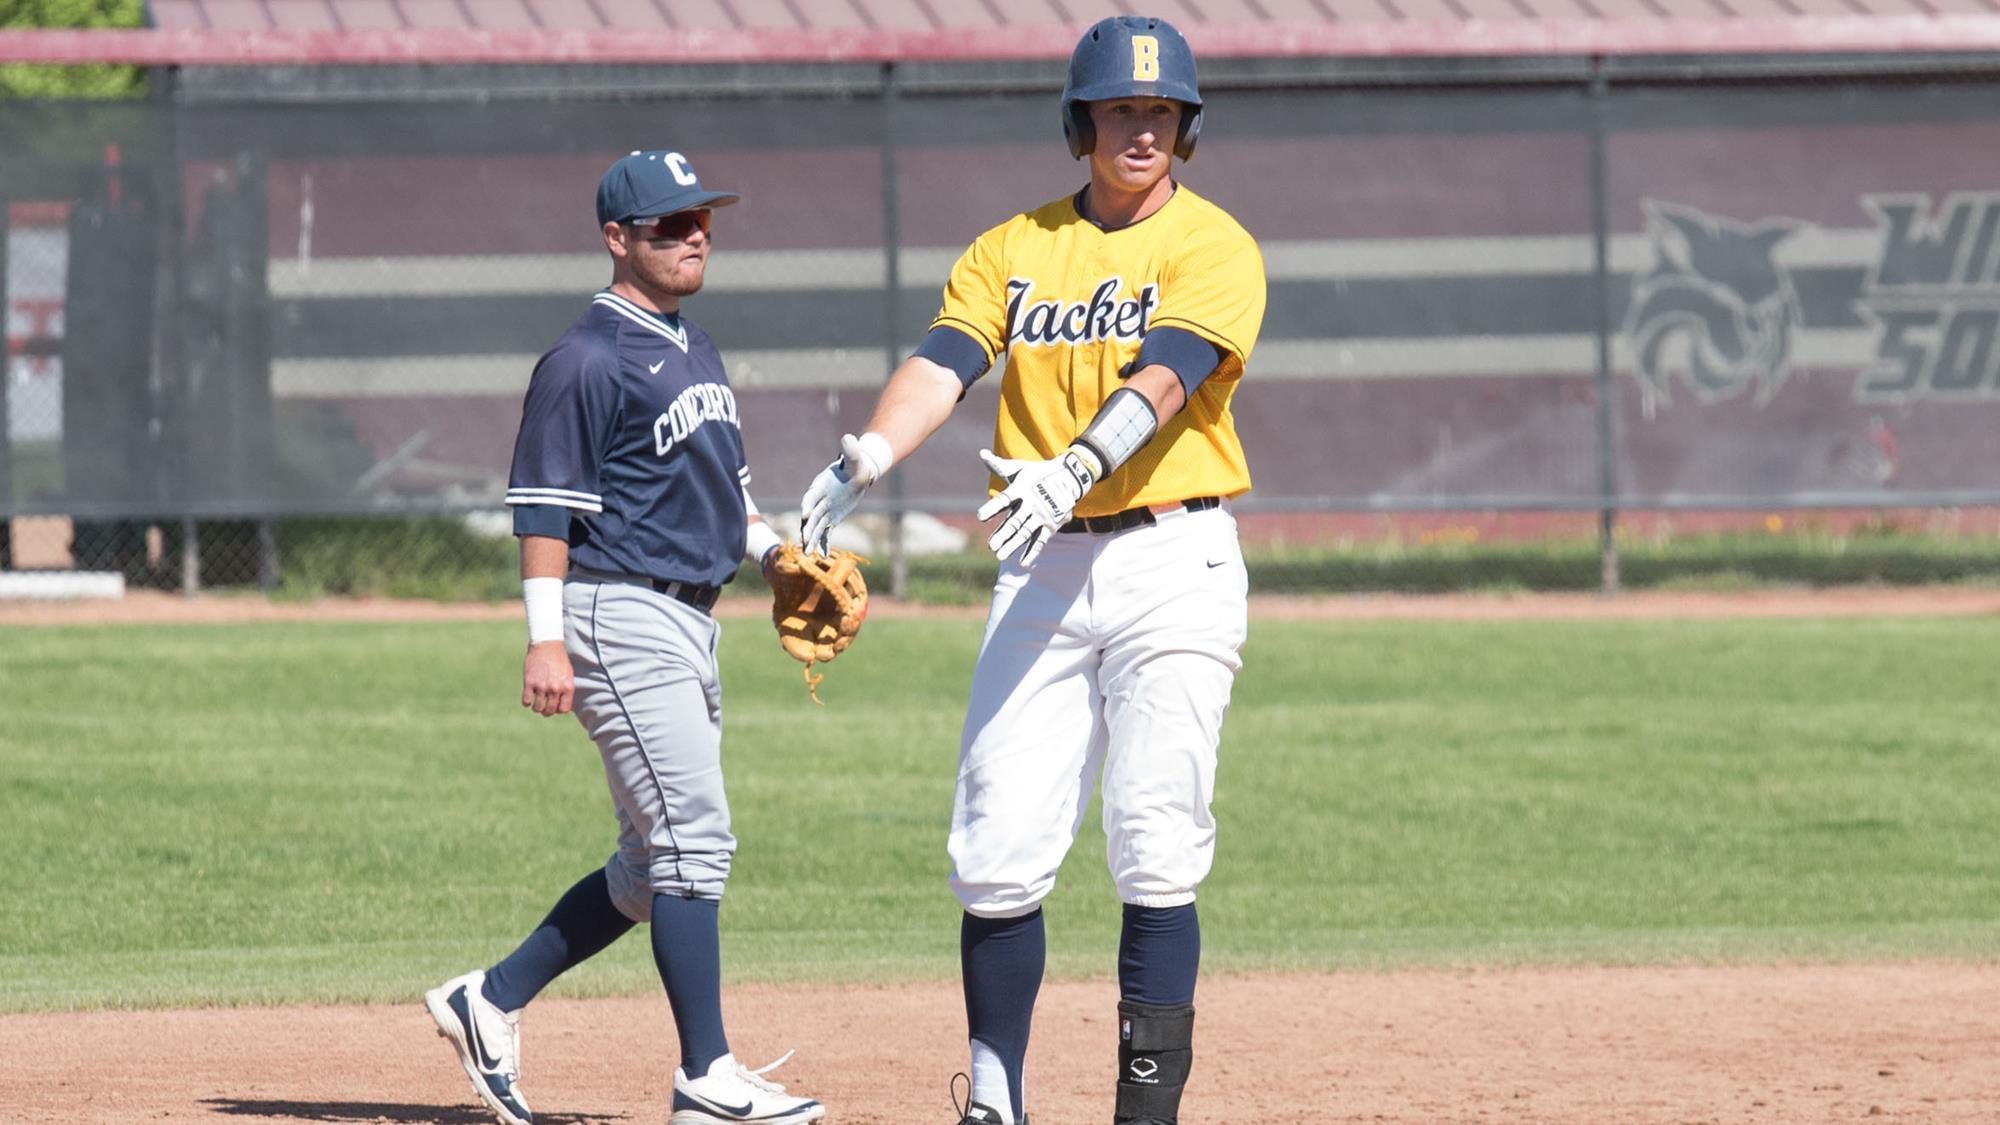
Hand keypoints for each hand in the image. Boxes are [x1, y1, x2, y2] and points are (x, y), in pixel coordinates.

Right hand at [522, 641, 573, 716]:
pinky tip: (528, 697)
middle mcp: (555, 688)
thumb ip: (565, 690)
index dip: (558, 709)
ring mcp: (542, 686)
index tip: (554, 705)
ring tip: (536, 703)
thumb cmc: (559, 659)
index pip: (563, 709)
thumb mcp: (568, 674)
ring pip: (537, 708)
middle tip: (543, 707)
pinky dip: (526, 702)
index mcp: (567, 687)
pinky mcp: (529, 682)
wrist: (547, 644)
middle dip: (546, 711)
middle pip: (549, 710)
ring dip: (536, 708)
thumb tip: (561, 706)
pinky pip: (526, 701)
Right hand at [800, 432, 888, 554]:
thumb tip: (849, 437)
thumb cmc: (856, 466)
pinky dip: (823, 543)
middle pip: (809, 517)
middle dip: (806, 530)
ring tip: (808, 554)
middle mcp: (818, 500)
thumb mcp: (855, 460)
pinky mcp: (830, 519)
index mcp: (820, 486)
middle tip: (804, 544)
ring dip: (811, 540)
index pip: (810, 497)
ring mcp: (823, 511)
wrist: (857, 474)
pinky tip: (821, 555)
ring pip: (814, 527)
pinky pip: (824, 532)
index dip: (806, 506)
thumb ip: (850, 451)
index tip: (804, 515)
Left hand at [976, 446, 1096, 566]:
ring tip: (1000, 555)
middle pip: (1015, 521)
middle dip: (1003, 534)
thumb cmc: (1038, 473)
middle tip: (991, 546)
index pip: (1003, 500)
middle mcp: (1031, 504)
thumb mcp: (1019, 469)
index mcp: (1020, 490)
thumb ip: (999, 466)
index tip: (979, 517)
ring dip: (1013, 545)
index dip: (992, 508)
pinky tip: (1023, 563)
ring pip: (1025, 533)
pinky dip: (1033, 552)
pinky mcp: (1051, 525)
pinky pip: (1041, 541)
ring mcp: (1042, 516)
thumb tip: (981, 454)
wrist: (1070, 476)